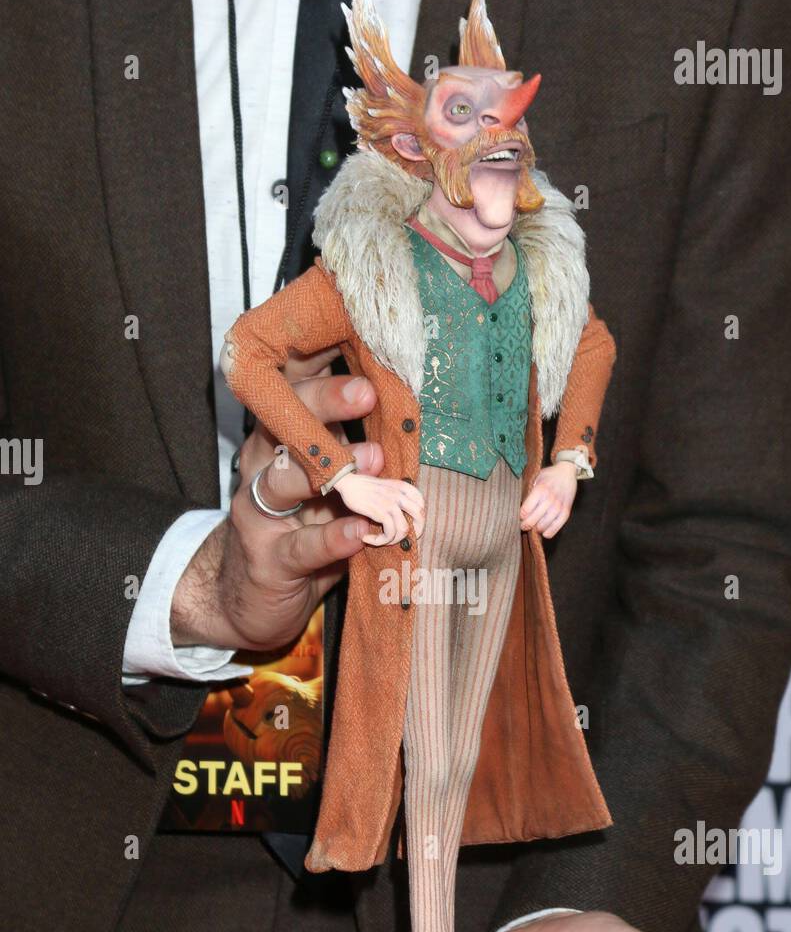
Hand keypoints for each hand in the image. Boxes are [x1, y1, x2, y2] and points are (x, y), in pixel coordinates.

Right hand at [171, 348, 382, 651]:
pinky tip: (361, 530)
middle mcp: (262, 466)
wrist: (245, 601)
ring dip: (333, 467)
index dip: (316, 359)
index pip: (292, 387)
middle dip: (326, 401)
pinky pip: (302, 547)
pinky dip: (333, 538)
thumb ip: (349, 443)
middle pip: (286, 423)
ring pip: (287, 480)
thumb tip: (403, 400)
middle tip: (368, 391)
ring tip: (375, 460)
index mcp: (278, 438)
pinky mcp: (269, 561)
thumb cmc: (299, 529)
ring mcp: (260, 514)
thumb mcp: (322, 480)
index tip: (350, 331)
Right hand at [334, 471, 424, 546]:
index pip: (421, 504)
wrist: (348, 482)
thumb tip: (404, 518)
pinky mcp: (380, 512)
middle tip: (402, 539)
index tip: (410, 526)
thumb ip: (397, 497)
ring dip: (393, 540)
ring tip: (380, 541)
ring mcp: (391, 503)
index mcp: (403, 486)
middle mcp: (399, 494)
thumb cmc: (364, 488)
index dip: (419, 518)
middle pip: (420, 516)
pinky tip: (367, 539)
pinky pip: (389, 533)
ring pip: (404, 529)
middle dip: (415, 532)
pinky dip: (379, 541)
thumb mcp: (386, 487)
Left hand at [519, 461, 577, 537]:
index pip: (526, 510)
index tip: (519, 516)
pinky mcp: (566, 511)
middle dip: (526, 525)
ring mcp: (559, 506)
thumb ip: (527, 491)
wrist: (567, 473)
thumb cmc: (548, 476)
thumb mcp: (535, 478)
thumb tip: (517, 504)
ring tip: (534, 527)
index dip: (520, 516)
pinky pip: (557, 526)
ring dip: (537, 529)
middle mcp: (550, 498)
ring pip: (544, 524)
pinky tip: (544, 533)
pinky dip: (550, 532)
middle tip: (523, 526)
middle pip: (534, 519)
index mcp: (540, 489)